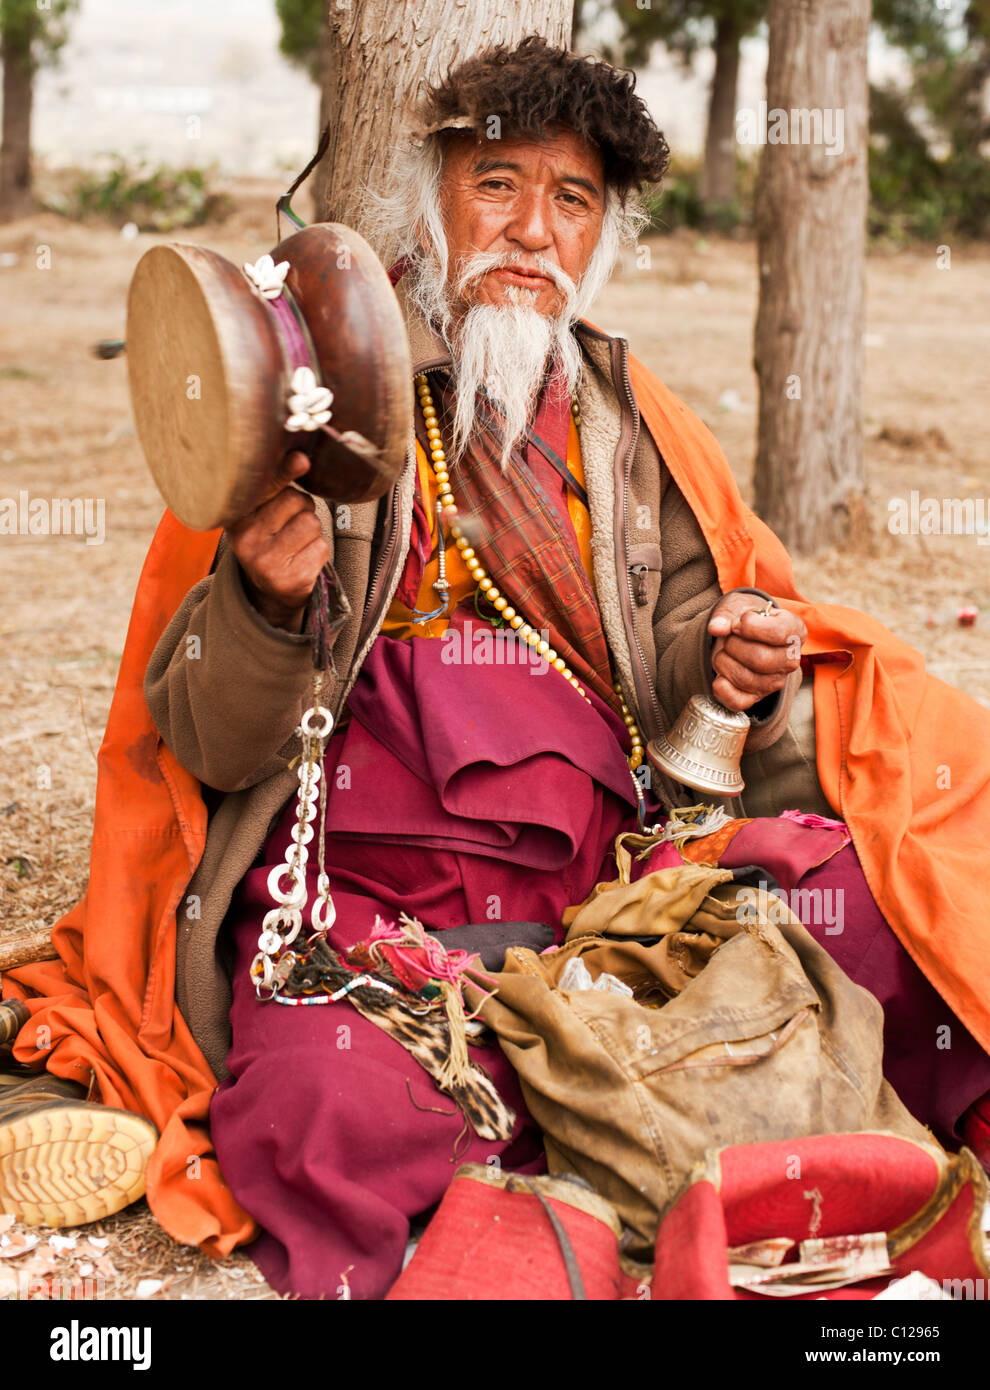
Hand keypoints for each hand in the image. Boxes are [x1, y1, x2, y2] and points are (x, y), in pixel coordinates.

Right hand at [226, 452, 329, 631]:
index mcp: (235, 519)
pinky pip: (321, 548)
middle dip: (302, 510)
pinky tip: (301, 561)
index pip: (266, 486)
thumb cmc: (270, 542)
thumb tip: (301, 457)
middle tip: (289, 526)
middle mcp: (246, 541)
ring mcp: (266, 563)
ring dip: (312, 532)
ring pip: (312, 523)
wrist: (269, 593)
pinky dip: (317, 553)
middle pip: (296, 501)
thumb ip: (277, 484)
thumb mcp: (263, 513)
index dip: (285, 472)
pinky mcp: (290, 580)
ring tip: (295, 544)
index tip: (301, 460)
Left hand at [707, 593, 804, 712]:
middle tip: (728, 638)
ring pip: (746, 679)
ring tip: (724, 652)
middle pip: (760, 659)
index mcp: (794, 632)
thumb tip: (717, 628)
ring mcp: (774, 682)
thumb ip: (726, 615)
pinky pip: (738, 701)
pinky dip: (722, 688)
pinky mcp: (756, 697)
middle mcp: (790, 660)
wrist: (741, 635)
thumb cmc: (746, 620)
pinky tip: (720, 675)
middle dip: (733, 645)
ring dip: (723, 662)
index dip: (749, 626)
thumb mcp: (738, 607)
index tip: (737, 623)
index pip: (777, 633)